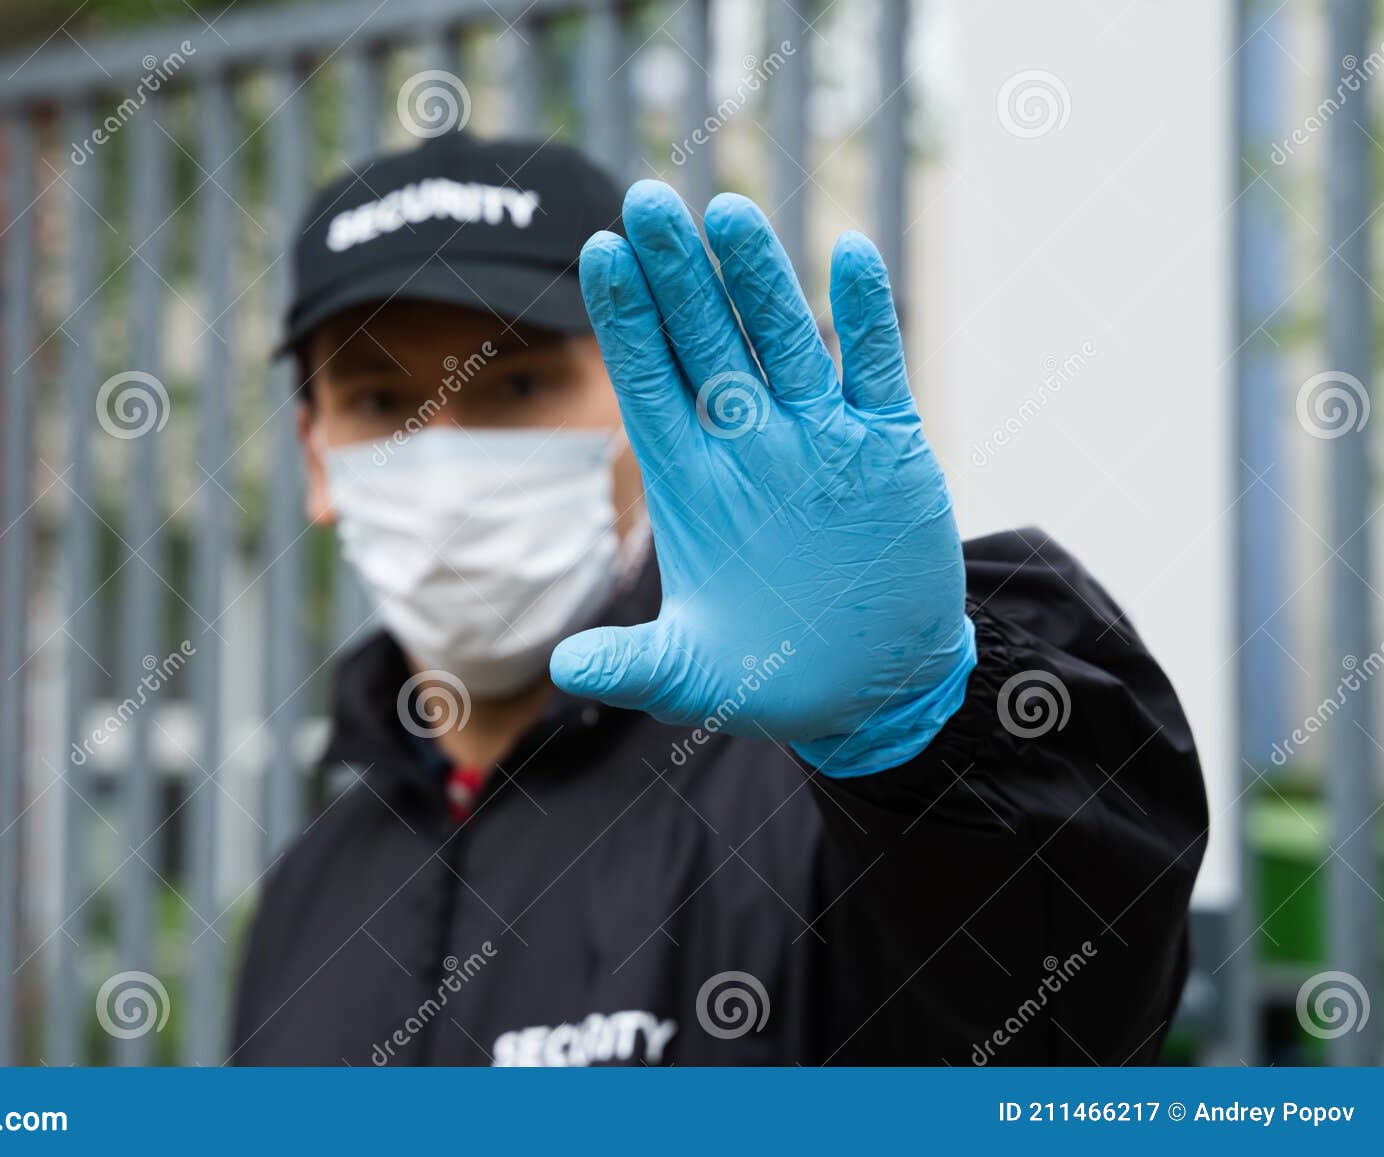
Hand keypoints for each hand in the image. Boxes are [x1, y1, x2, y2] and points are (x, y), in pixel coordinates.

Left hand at [549, 181, 975, 776]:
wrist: (876, 683)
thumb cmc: (776, 677)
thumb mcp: (697, 678)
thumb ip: (634, 665)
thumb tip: (563, 670)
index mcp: (695, 485)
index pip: (650, 385)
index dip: (627, 322)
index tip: (600, 254)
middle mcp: (750, 446)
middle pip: (706, 343)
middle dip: (678, 276)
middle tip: (648, 203)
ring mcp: (819, 438)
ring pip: (784, 341)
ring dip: (760, 280)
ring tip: (728, 212)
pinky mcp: (886, 447)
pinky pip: (875, 370)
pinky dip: (867, 320)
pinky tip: (850, 256)